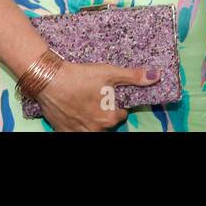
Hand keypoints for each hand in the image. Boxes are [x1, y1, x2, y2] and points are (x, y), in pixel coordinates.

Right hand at [34, 61, 160, 130]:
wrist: (49, 79)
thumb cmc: (81, 76)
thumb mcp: (110, 73)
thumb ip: (134, 77)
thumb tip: (157, 76)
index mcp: (109, 118)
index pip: (121, 115)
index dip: (117, 103)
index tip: (108, 93)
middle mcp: (95, 130)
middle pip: (106, 122)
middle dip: (104, 112)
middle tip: (95, 95)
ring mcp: (78, 132)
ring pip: (92, 128)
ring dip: (91, 119)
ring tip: (84, 102)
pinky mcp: (63, 132)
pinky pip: (75, 132)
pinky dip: (76, 124)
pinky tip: (73, 111)